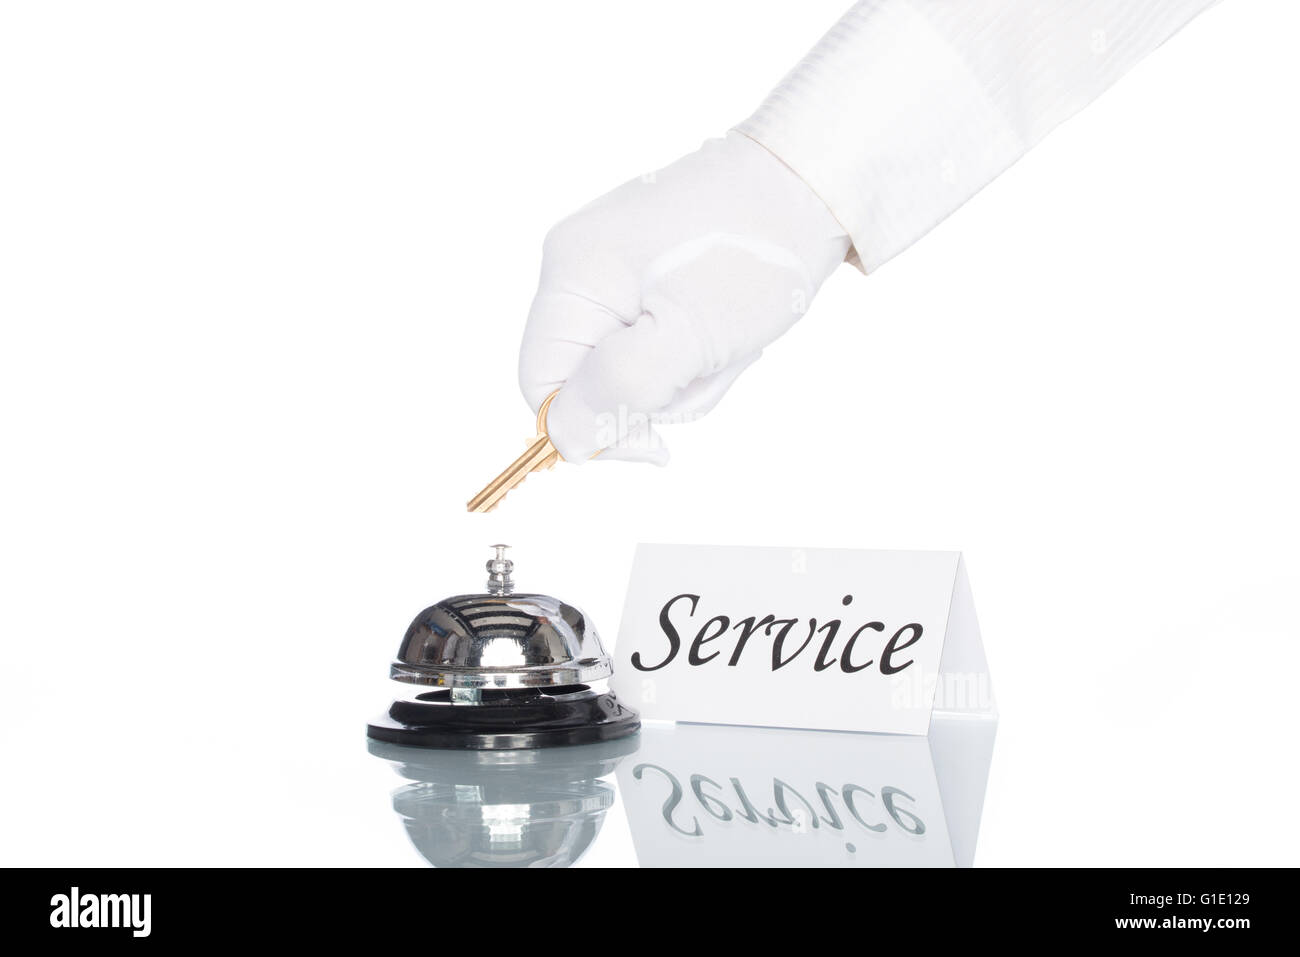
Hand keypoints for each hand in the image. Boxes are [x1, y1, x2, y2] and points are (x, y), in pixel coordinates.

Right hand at [518, 131, 849, 463]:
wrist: (812, 180)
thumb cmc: (754, 251)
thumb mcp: (688, 335)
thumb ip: (620, 389)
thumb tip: (565, 438)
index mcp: (571, 277)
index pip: (542, 388)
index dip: (595, 429)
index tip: (659, 443)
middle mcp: (577, 268)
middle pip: (588, 383)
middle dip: (655, 394)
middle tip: (710, 362)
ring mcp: (612, 268)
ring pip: (628, 369)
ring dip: (684, 375)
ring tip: (727, 341)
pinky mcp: (647, 272)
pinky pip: (654, 342)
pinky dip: (693, 352)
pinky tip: (727, 328)